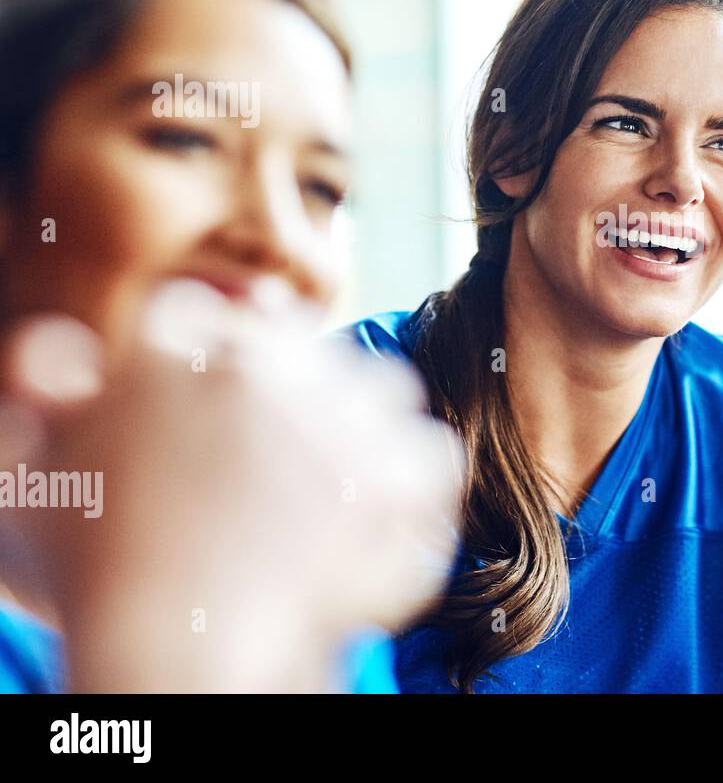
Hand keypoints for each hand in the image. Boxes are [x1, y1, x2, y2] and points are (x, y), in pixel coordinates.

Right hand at [0, 281, 462, 691]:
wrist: (169, 649)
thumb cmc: (95, 572)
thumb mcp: (46, 472)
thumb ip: (51, 395)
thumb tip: (68, 350)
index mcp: (173, 349)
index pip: (208, 318)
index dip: (213, 359)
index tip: (216, 406)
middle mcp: (259, 366)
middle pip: (302, 344)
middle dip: (291, 389)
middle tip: (280, 455)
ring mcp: (332, 414)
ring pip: (380, 385)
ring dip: (364, 423)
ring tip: (340, 478)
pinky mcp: (388, 472)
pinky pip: (431, 450)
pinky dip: (416, 483)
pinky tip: (388, 512)